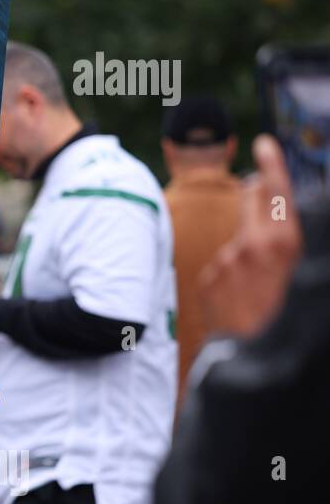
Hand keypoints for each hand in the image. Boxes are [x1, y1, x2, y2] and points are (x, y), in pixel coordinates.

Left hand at [199, 135, 302, 337]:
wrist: (257, 359)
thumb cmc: (284, 316)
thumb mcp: (294, 272)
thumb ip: (282, 240)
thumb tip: (268, 205)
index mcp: (283, 244)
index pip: (276, 193)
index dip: (272, 166)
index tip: (264, 144)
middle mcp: (252, 246)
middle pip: (252, 202)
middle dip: (257, 193)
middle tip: (260, 188)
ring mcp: (227, 261)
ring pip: (238, 242)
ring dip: (246, 253)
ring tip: (259, 288)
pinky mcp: (209, 277)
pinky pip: (223, 268)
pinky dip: (232, 277)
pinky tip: (241, 301)